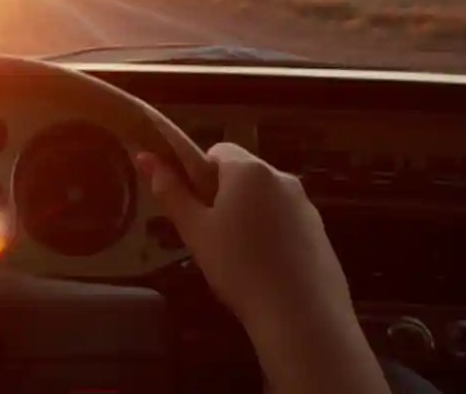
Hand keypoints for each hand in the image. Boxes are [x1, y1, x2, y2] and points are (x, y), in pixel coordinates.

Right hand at [136, 144, 387, 393]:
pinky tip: (267, 269)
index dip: (199, 174)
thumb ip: (171, 192)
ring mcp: (306, 205)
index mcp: (249, 170)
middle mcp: (282, 177)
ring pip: (266, 199)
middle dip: (224, 196)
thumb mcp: (195, 231)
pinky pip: (287, 221)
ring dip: (249, 215)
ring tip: (238, 258)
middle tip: (210, 235)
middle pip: (243, 174)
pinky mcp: (320, 231)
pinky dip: (273, 234)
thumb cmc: (238, 266)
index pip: (218, 151)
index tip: (193, 207)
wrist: (302, 314)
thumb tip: (145, 156)